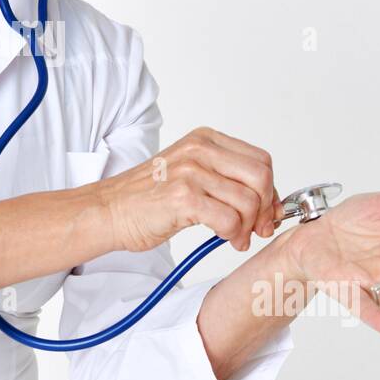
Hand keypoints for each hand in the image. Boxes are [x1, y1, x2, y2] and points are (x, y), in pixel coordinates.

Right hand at [97, 126, 279, 253]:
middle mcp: (199, 150)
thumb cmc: (146, 198)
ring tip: (236, 237)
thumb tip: (267, 202)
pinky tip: (224, 239)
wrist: (109, 211)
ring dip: (248, 227)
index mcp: (204, 140)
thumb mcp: (189, 173)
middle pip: (260, 177)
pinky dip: (233, 234)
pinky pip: (229, 219)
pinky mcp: (183, 197)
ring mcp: (190, 172)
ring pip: (247, 201)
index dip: (270, 190)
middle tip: (259, 228)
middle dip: (265, 208)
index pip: (260, 160)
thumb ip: (225, 179)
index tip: (267, 211)